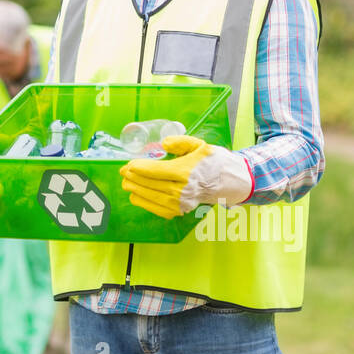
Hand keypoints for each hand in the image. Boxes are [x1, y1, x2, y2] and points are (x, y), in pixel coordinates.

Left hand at [119, 135, 252, 218]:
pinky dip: (145, 203)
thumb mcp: (199, 145)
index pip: (156, 171)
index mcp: (186, 171)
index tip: (129, 165)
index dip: (139, 168)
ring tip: (126, 183)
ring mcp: (182, 202)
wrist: (231, 182)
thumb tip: (163, 144)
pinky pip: (159, 209)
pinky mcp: (182, 211)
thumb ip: (180, 142)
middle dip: (133, 178)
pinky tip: (136, 196)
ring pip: (152, 198)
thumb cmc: (213, 161)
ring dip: (136, 191)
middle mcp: (183, 189)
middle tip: (123, 172)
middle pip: (151, 184)